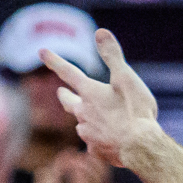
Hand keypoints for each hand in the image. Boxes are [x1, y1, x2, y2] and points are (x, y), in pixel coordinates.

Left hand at [42, 29, 161, 168]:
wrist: (141, 148)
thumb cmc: (136, 112)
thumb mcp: (127, 78)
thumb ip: (113, 56)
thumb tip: (100, 32)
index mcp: (90, 92)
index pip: (68, 72)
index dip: (54, 61)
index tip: (42, 52)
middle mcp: (83, 112)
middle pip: (68, 102)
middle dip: (65, 96)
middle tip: (61, 92)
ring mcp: (88, 133)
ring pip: (82, 123)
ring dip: (86, 119)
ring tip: (96, 121)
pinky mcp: (96, 150)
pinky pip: (94, 143)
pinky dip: (99, 140)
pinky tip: (108, 142)